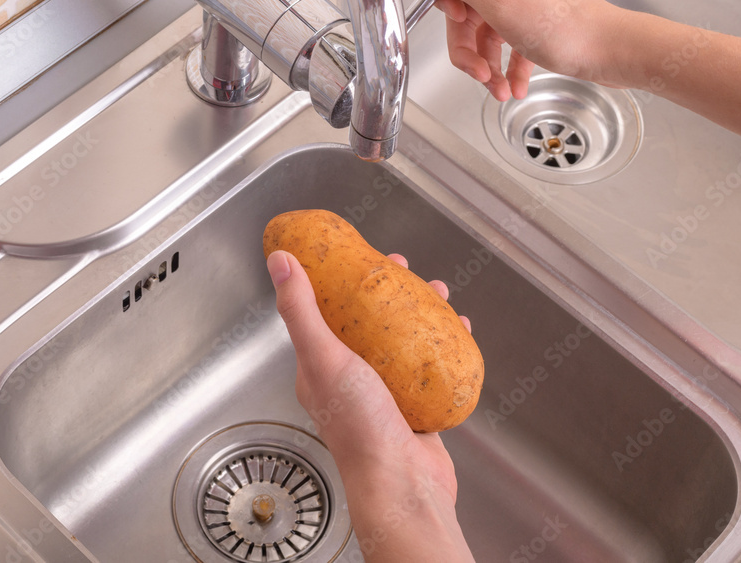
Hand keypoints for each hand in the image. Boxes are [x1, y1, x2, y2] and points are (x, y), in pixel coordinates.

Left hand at [266, 250, 474, 561]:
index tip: (363, 255)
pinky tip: (459, 329)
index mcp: (320, 368)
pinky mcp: (416, 409)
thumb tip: (281, 262)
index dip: (343, 280)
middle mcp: (350, 381)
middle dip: (388, 291)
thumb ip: (301, 310)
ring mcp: (385, 395)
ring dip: (421, 313)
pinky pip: (431, 368)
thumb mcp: (323, 357)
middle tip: (406, 268)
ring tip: (440, 292)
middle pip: (370, 323)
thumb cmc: (358, 429)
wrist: (403, 486)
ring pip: (403, 342)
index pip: (327, 312)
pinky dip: (445, 344)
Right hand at [419, 0, 623, 100]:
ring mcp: (526, 2)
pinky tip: (513, 86)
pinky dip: (507, 68)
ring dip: (486, 64)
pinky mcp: (538, 26)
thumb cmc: (565, 28)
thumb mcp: (499, 4)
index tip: (454, 19)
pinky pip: (510, 47)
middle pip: (467, 10)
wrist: (611, 51)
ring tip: (496, 87)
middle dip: (465, 45)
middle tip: (475, 69)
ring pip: (486, 33)